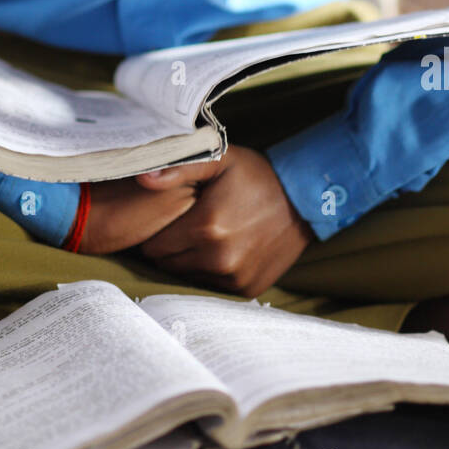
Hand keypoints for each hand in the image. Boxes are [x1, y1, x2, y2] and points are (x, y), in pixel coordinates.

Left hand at [133, 145, 314, 296]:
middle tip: (185, 224)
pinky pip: (211, 285)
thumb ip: (179, 168)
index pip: (154, 245)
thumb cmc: (257, 175)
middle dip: (170, 246)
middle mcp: (219, 259)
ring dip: (188, 260)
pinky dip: (210, 270)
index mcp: (206, 227)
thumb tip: (143, 178)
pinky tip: (221, 248)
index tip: (170, 216)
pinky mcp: (247, 289)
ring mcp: (235, 278)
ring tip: (204, 235)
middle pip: (167, 264)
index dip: (156, 230)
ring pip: (187, 276)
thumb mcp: (219, 159)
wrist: (305, 199)